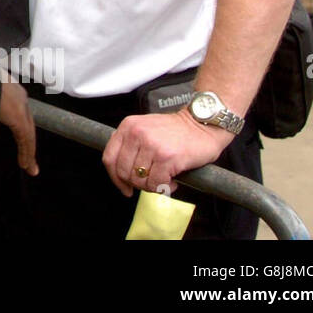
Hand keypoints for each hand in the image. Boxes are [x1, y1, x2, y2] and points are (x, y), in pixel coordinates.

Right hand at [0, 79, 38, 175]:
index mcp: (8, 84)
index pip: (18, 108)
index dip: (20, 124)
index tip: (19, 134)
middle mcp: (17, 94)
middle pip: (27, 123)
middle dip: (28, 140)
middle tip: (28, 156)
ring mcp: (20, 105)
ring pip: (28, 134)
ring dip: (28, 152)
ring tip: (29, 167)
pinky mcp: (18, 117)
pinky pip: (26, 140)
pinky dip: (27, 154)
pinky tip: (27, 166)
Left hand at [102, 109, 231, 196]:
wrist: (203, 124)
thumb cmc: (177, 130)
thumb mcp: (146, 128)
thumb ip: (131, 145)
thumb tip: (121, 172)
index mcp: (128, 127)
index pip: (110, 158)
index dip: (115, 177)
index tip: (124, 187)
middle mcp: (137, 134)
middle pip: (124, 172)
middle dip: (137, 184)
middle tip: (151, 183)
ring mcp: (151, 145)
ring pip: (140, 180)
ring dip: (153, 186)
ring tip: (164, 179)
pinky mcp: (167, 157)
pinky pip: (157, 183)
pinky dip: (165, 187)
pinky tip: (172, 181)